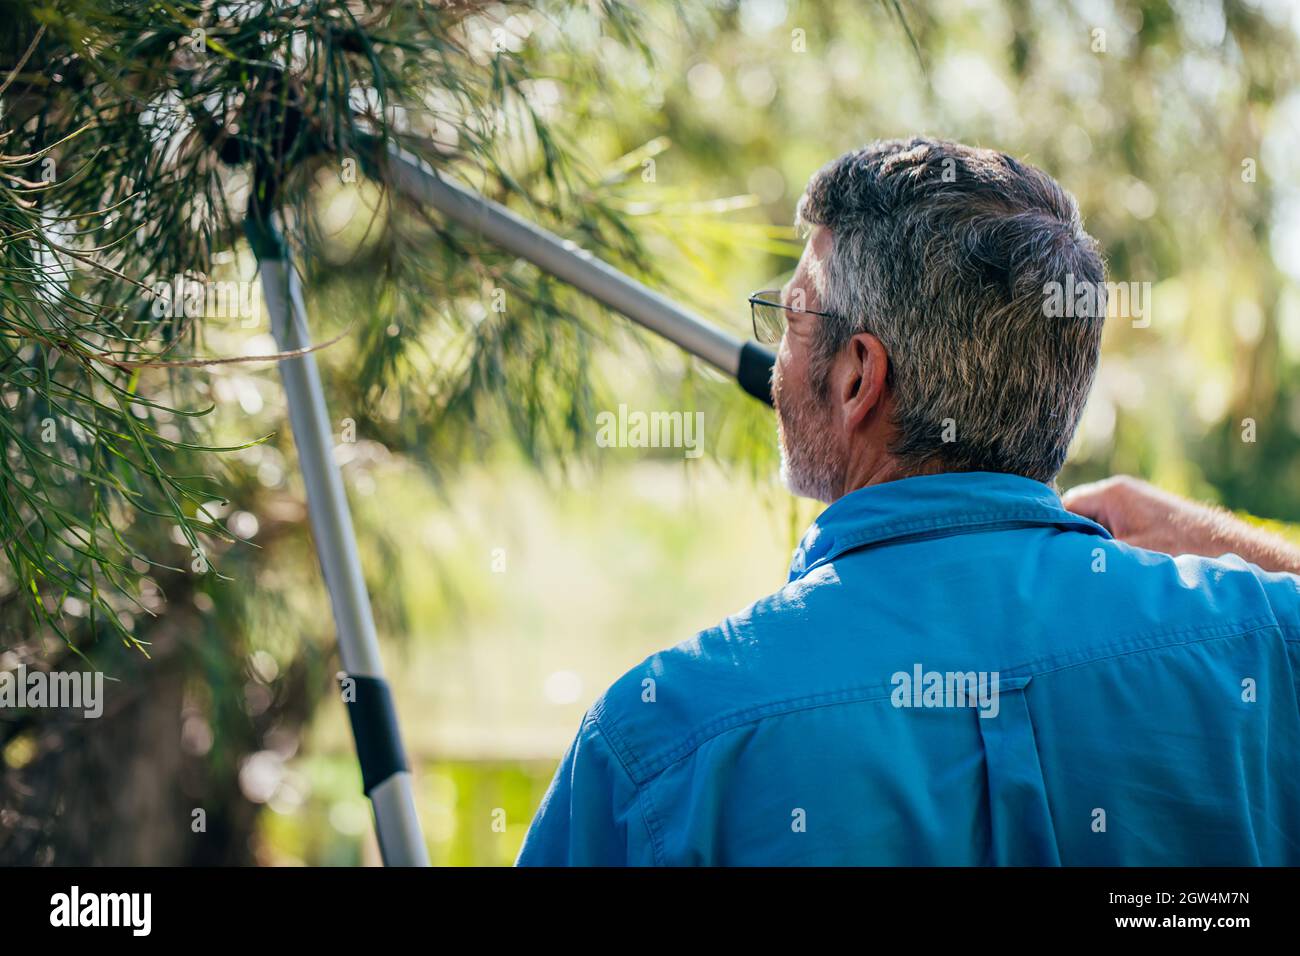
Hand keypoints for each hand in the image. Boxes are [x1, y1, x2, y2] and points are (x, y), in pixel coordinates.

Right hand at [1062, 475, 1299, 573]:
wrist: (1242, 559)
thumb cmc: (1187, 553)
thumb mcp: (1129, 557)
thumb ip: (1089, 554)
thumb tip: (1051, 565)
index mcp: (1112, 493)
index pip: (1061, 508)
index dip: (1050, 535)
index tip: (1042, 562)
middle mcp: (1122, 496)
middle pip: (1076, 520)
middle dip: (1072, 547)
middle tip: (1064, 575)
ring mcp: (1136, 510)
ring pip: (1096, 533)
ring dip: (1094, 555)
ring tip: (1092, 579)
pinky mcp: (1148, 526)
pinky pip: (1115, 540)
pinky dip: (1112, 558)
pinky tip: (1114, 578)